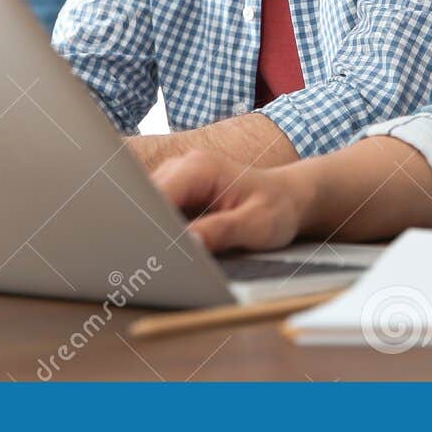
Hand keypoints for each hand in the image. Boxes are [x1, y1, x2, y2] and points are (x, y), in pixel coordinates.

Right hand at [149, 150, 308, 252]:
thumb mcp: (256, 224)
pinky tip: (167, 252)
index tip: (147, 251)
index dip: (145, 223)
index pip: (156, 194)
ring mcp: (176, 179)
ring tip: (158, 260)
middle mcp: (182, 167)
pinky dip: (157, 233)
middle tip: (149, 264)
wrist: (288, 198)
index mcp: (200, 167)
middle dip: (143, 230)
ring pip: (145, 207)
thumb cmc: (277, 208)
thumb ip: (221, 231)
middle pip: (143, 199)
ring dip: (149, 232)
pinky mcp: (176, 194)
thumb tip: (186, 243)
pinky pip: (155, 213)